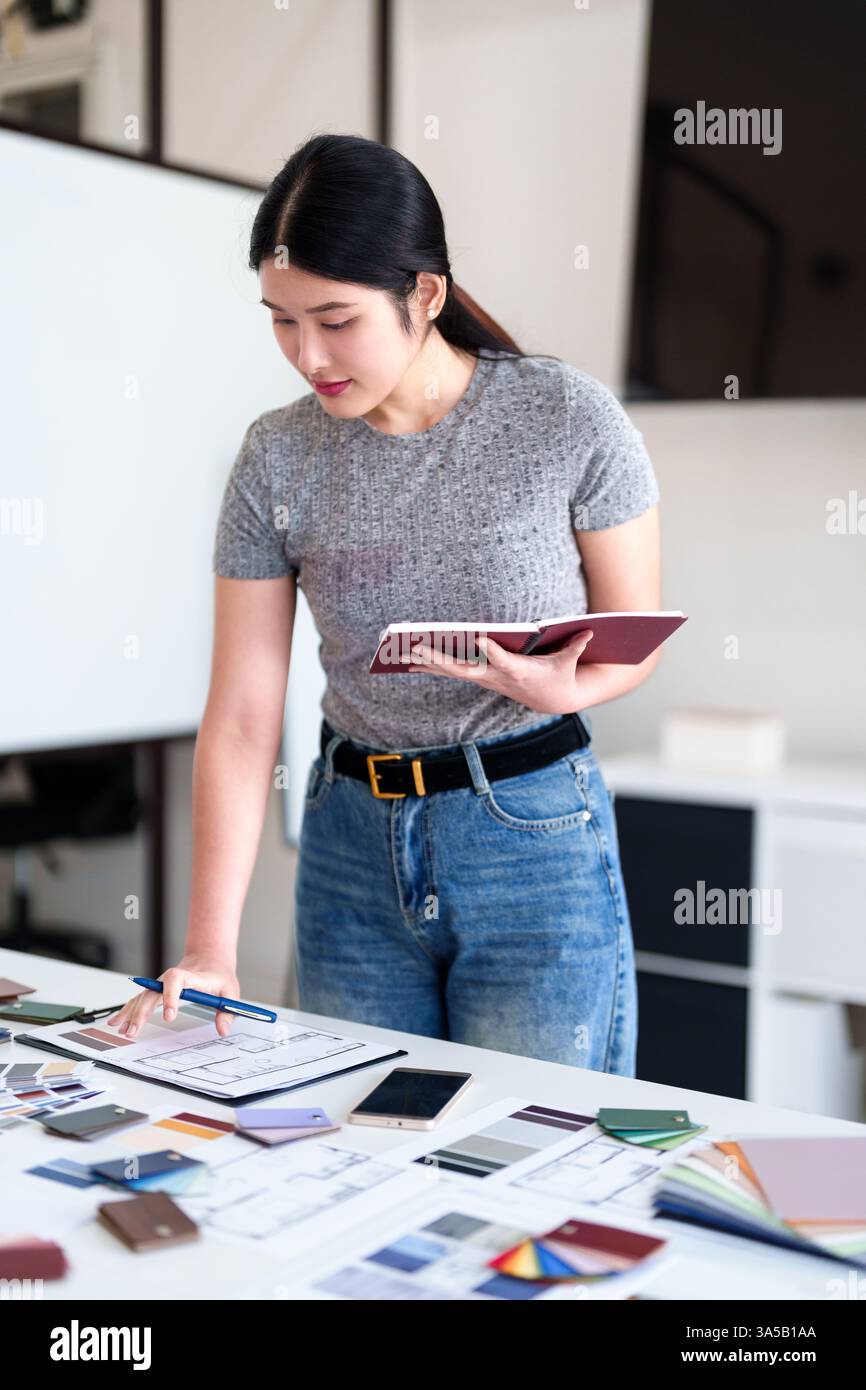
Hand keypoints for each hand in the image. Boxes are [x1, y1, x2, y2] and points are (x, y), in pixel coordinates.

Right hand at [106, 954, 240, 1039]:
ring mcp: (162, 984)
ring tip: (122, 1030)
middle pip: (152, 992)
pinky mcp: (157, 990)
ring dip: (131, 1013)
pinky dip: (128, 1010)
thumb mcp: (230, 991)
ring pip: (142, 996)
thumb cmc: (219, 975)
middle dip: (141, 1012)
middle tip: (134, 1031)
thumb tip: (223, 1030)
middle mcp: (171, 979)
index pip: (175, 981)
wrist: (209, 958)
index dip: (170, 996)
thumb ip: (227, 1011)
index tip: (169, 1016)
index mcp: (189, 977)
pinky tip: (116, 1021)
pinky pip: (140, 999)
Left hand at [399, 629, 594, 715]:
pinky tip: (411, 660)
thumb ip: (576, 647)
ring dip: (427, 663)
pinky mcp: (480, 677)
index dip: (492, 651)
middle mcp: (496, 677)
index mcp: (518, 671)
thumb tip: (590, 631)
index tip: (480, 638)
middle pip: (464, 669)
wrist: (552, 699)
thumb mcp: (569, 663)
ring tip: (403, 651)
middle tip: (417, 648)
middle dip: (440, 660)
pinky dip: (431, 665)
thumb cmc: (559, 675)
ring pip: (452, 671)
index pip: (503, 661)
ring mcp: (485, 679)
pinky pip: (452, 671)